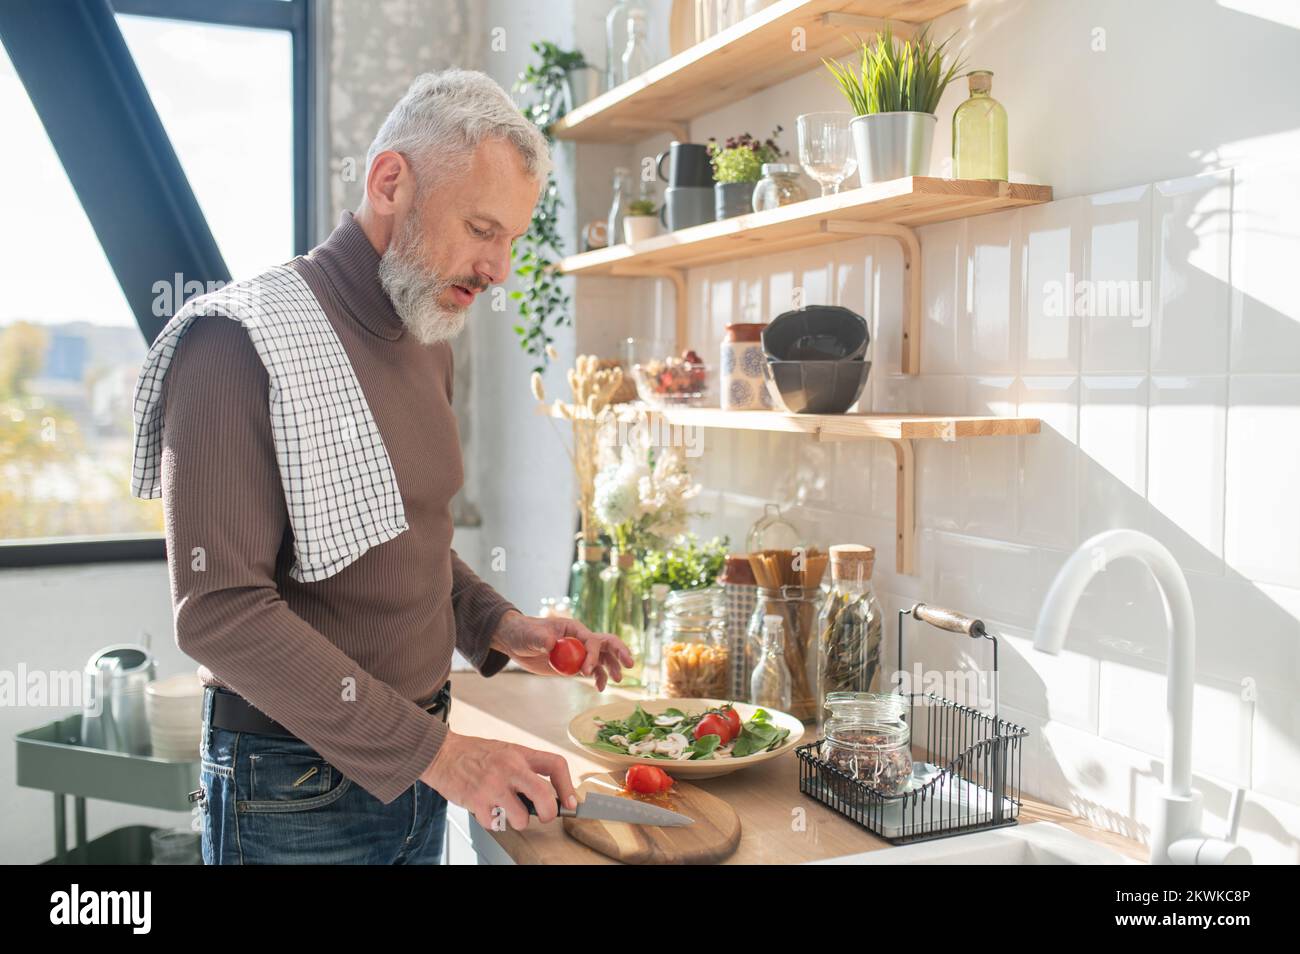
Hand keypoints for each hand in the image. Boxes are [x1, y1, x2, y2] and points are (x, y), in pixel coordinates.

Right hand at [420, 731, 577, 830]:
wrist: (442, 753)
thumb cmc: (475, 754)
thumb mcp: (507, 751)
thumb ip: (526, 768)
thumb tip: (549, 794)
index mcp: (520, 754)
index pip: (555, 765)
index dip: (568, 787)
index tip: (571, 803)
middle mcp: (509, 768)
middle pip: (544, 795)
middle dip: (550, 813)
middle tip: (545, 816)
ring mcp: (493, 786)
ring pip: (521, 818)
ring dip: (517, 820)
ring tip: (507, 810)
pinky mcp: (477, 802)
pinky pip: (496, 824)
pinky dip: (493, 821)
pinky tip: (487, 808)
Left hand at [491, 610, 633, 689]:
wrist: (516, 641)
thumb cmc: (524, 632)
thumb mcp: (530, 635)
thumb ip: (541, 639)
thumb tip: (551, 644)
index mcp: (574, 628)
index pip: (592, 640)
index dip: (592, 656)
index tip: (585, 672)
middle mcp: (581, 639)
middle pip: (606, 644)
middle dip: (619, 653)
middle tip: (629, 664)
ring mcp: (578, 652)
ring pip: (602, 659)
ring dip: (612, 668)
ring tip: (618, 680)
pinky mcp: (573, 664)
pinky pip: (592, 670)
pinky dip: (599, 678)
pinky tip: (601, 688)